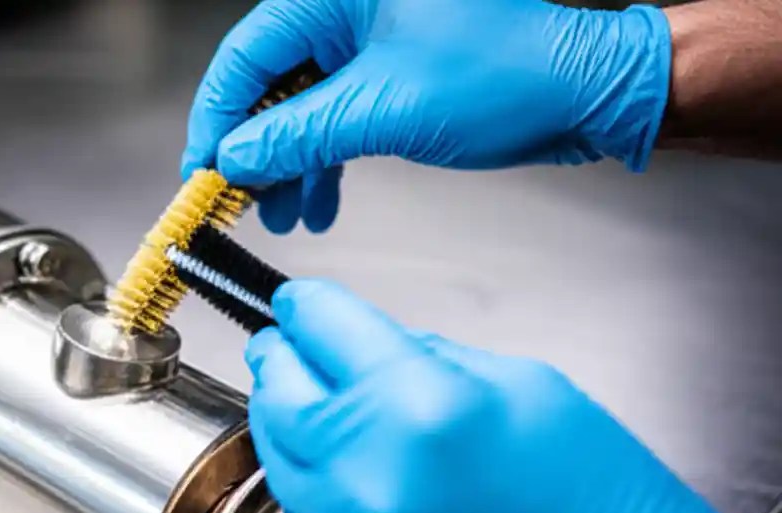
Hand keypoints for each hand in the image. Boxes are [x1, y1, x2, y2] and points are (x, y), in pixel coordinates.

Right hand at [182, 0, 671, 233]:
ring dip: (289, 166)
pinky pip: (334, 117)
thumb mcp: (381, 109)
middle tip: (237, 201)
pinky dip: (324, 161)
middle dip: (254, 150)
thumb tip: (234, 160)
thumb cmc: (509, 73)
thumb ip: (295, 136)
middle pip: (269, 82)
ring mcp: (370, 40)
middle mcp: (348, 9)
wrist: (587, 92)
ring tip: (284, 217)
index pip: (246, 55)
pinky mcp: (389, 72)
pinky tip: (319, 203)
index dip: (217, 119)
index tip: (201, 170)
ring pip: (300, 107)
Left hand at [245, 279, 763, 512]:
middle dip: (278, 359)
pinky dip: (304, 487)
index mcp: (421, 402)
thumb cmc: (598, 492)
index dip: (305, 308)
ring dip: (280, 423)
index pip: (325, 329)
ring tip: (292, 402)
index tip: (298, 303)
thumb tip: (366, 344)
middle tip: (279, 346)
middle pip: (282, 394)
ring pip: (280, 461)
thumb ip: (429, 355)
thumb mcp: (523, 382)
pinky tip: (322, 468)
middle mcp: (374, 469)